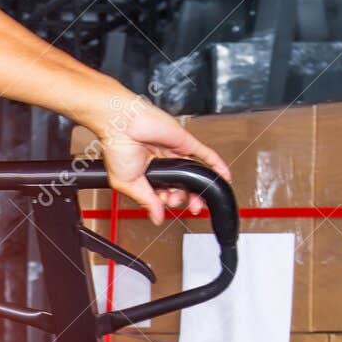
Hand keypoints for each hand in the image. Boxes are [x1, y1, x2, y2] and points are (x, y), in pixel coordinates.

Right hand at [85, 97, 230, 224]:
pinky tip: (224, 176)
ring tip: (200, 203)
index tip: (166, 205)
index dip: (168, 202)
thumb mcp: (128, 184)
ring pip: (192, 174)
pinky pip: (204, 154)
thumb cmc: (117, 148)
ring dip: (198, 190)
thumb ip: (146, 201)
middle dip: (185, 200)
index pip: (164, 193)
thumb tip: (156, 217)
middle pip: (181, 186)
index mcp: (148, 173)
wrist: (121, 124)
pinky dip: (216, 164)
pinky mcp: (184, 142)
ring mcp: (174, 152)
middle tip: (188, 207)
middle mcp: (162, 163)